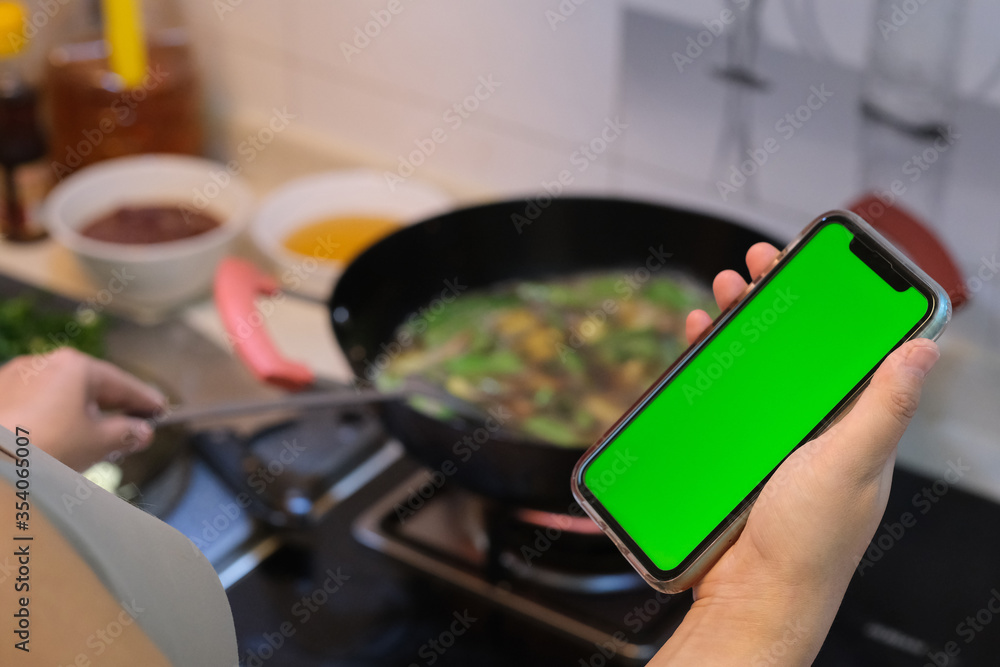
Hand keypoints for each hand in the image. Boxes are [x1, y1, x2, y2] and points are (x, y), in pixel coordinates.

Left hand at [0, 348, 165, 470]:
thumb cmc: (46, 448)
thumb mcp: (97, 443)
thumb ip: (126, 434)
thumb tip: (142, 432)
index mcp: (76, 367)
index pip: (122, 383)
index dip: (146, 399)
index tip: (161, 410)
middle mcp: (45, 362)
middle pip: (90, 386)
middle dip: (111, 407)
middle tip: (131, 426)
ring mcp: (15, 376)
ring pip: (60, 394)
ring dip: (80, 413)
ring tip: (92, 438)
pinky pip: (35, 402)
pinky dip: (52, 416)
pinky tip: (56, 437)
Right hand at [653, 243, 940, 664]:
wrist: (749, 596)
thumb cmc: (808, 542)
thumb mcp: (851, 467)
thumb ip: (885, 408)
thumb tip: (923, 346)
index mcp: (851, 424)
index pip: (849, 348)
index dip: (836, 302)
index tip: (818, 264)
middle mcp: (810, 424)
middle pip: (795, 346)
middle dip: (778, 298)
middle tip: (761, 262)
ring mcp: (766, 436)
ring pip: (752, 364)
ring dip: (739, 320)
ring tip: (726, 287)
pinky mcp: (728, 450)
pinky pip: (716, 395)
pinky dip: (706, 360)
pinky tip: (696, 336)